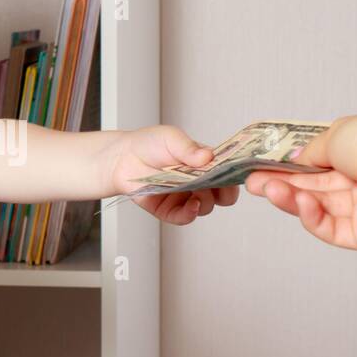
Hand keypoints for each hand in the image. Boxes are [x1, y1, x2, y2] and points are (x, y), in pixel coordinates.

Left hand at [106, 124, 239, 224]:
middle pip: (222, 195)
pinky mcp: (168, 209)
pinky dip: (190, 214)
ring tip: (197, 191)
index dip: (234, 176)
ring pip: (206, 207)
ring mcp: (184, 196)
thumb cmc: (149, 144)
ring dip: (205, 201)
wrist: (122, 158)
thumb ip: (189, 148)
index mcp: (204, 164)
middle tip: (218, 186)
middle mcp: (198, 182)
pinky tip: (192, 206)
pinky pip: (184, 217)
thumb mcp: (172, 138)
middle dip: (224, 193)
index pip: (228, 173)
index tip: (234, 174)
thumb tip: (207, 156)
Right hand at [244, 110, 356, 252]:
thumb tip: (296, 159)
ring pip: (318, 209)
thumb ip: (311, 150)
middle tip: (252, 184)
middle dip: (282, 185)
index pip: (319, 166)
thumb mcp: (335, 135)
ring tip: (266, 189)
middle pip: (315, 189)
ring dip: (290, 198)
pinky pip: (331, 229)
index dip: (289, 168)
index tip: (262, 168)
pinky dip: (311, 215)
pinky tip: (301, 201)